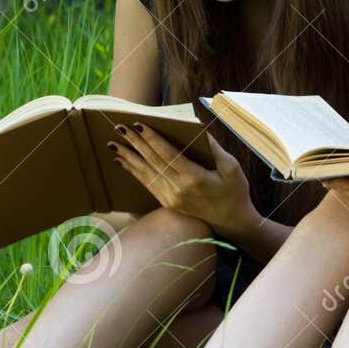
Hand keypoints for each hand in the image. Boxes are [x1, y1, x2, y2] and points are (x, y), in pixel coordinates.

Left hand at [110, 124, 256, 236]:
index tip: (138, 125)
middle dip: (135, 143)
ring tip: (114, 143)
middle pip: (152, 162)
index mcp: (195, 179)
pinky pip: (148, 183)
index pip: (168, 155)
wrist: (233, 222)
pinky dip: (134, 170)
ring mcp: (172, 198)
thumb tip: (200, 130)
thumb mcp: (232, 168)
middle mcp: (179, 190)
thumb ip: (215, 149)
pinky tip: (123, 161)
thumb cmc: (235, 192)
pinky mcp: (168, 203)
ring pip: (146, 173)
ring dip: (129, 157)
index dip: (152, 139)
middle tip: (119, 127)